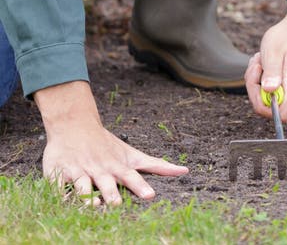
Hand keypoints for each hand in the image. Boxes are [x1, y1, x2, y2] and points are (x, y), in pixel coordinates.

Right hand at [35, 80, 187, 205]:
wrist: (74, 125)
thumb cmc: (108, 145)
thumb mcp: (133, 154)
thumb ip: (157, 165)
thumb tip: (185, 171)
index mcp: (117, 167)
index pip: (131, 178)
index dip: (140, 186)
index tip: (150, 195)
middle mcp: (99, 169)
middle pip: (106, 184)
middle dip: (112, 194)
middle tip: (118, 204)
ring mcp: (79, 171)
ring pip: (82, 187)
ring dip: (87, 196)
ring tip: (93, 204)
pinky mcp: (59, 174)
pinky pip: (58, 187)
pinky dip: (60, 194)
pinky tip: (63, 201)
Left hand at [245, 0, 286, 121]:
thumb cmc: (285, 37)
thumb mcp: (273, 50)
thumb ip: (272, 72)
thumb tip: (269, 92)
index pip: (280, 114)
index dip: (261, 104)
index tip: (256, 82)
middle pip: (268, 105)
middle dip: (256, 85)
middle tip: (257, 63)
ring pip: (266, 97)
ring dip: (257, 79)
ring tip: (262, 60)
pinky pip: (269, 91)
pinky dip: (261, 78)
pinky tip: (265, 63)